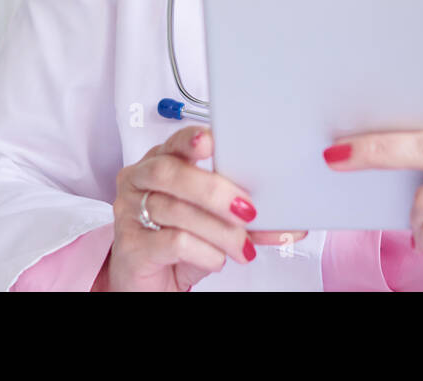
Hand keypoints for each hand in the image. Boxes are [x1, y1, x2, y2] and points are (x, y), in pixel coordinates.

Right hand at [98, 125, 306, 290]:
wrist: (154, 281)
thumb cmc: (182, 242)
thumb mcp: (218, 224)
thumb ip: (248, 218)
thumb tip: (292, 225)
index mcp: (161, 162)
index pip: (175, 142)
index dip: (191, 139)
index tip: (211, 141)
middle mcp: (140, 181)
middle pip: (172, 173)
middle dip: (215, 191)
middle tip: (247, 209)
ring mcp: (130, 213)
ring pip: (177, 211)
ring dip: (219, 230)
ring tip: (241, 246)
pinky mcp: (130, 245)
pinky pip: (172, 242)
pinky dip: (204, 251)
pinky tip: (217, 258)